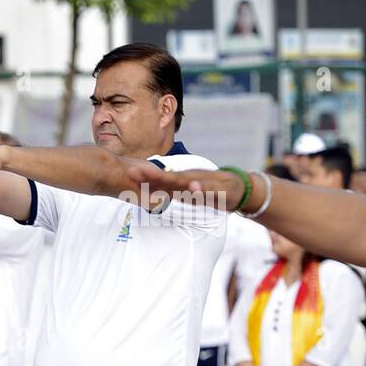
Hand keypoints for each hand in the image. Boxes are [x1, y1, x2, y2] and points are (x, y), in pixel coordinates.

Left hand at [125, 165, 241, 209]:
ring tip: (159, 177)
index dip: (144, 177)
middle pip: (168, 177)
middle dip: (151, 176)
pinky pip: (208, 190)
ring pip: (187, 182)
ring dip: (173, 180)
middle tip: (133, 172)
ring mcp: (203, 184)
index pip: (160, 179)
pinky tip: (193, 188)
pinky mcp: (218, 190)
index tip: (127, 173)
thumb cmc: (208, 190)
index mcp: (182, 181)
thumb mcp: (186, 193)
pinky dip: (200, 189)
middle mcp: (190, 180)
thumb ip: (171, 191)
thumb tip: (150, 193)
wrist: (238, 189)